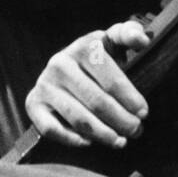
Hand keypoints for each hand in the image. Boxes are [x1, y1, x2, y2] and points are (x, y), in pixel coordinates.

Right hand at [24, 21, 151, 148]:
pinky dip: (73, 140)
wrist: (64, 68)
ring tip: (120, 142)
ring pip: (78, 118)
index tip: (144, 113)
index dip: (131, 99)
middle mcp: (60, 63)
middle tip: (136, 131)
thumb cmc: (98, 58)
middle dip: (121, 120)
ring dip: (103, 134)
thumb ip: (130, 33)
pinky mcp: (33, 103)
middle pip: (97, 101)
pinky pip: (52, 129)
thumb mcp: (113, 40)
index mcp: (83, 47)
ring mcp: (45, 84)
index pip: (112, 80)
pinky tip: (90, 142)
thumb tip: (143, 40)